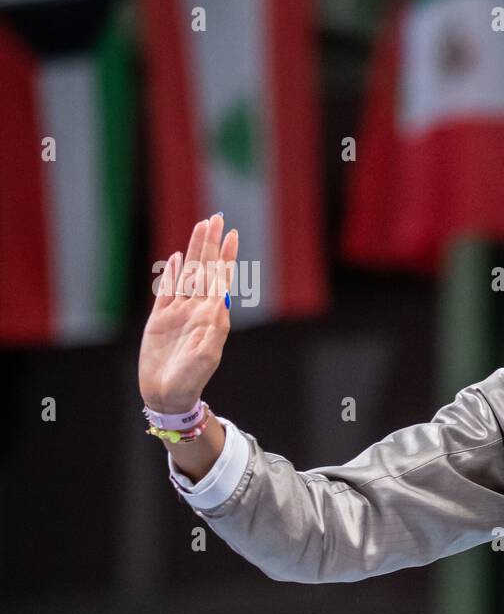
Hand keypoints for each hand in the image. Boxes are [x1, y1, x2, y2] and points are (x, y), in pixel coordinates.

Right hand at [138, 214, 237, 412]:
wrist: (168, 396)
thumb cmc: (190, 379)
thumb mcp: (205, 356)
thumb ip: (211, 330)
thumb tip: (217, 302)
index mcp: (212, 316)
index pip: (220, 278)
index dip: (226, 256)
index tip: (233, 234)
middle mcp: (197, 310)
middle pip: (204, 269)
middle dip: (211, 244)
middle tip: (216, 218)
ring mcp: (179, 313)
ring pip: (186, 274)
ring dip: (193, 251)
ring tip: (200, 228)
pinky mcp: (160, 320)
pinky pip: (166, 291)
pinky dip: (170, 274)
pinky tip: (173, 258)